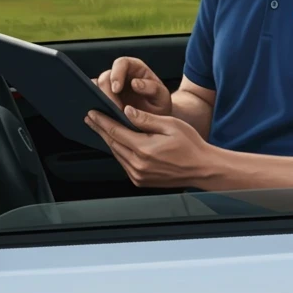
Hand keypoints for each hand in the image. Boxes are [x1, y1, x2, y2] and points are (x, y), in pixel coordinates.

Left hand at [84, 106, 211, 188]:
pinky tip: (115, 141)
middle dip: (100, 128)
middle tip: (90, 117)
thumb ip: (145, 119)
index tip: (92, 112)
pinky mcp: (140, 181)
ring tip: (99, 127)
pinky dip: (118, 151)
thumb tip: (127, 111)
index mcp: (144, 149)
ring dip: (107, 139)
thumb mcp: (170, 124)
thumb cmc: (191, 145)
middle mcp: (138, 165)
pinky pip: (123, 163)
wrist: (203, 168)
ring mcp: (138, 175)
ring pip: (116, 154)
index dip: (102, 121)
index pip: (116, 131)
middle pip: (112, 143)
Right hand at [92, 56, 171, 116]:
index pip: (121, 63)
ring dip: (99, 101)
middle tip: (114, 110)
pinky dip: (96, 107)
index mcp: (135, 68)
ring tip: (108, 116)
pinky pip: (94, 100)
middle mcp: (121, 75)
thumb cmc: (160, 105)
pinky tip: (101, 118)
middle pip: (105, 77)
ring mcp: (111, 87)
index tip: (116, 89)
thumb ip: (153, 89)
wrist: (157, 120)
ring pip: (96, 88)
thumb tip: (135, 83)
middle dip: (106, 93)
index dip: (116, 74)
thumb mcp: (162, 97)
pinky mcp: (105, 100)